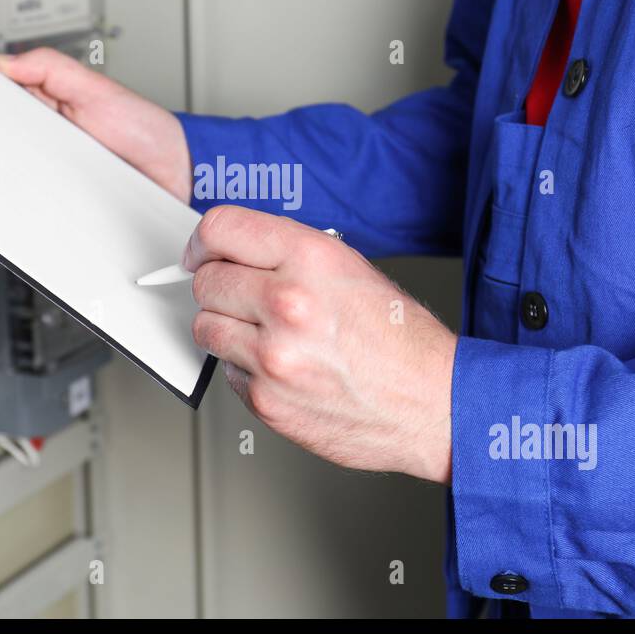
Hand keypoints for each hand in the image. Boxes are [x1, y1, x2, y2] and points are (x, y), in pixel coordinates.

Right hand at [0, 48, 192, 201]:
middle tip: (1, 139)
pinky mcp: (64, 196)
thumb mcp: (95, 90)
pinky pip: (39, 198)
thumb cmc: (143, 129)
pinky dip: (35, 198)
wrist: (174, 171)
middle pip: (4, 138)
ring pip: (18, 171)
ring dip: (16, 171)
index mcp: (50, 102)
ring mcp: (55, 166)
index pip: (4, 98)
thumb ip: (51, 68)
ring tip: (29, 164)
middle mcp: (49, 134)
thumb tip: (5, 61)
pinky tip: (40, 191)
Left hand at [185, 206, 453, 482]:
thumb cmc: (401, 340)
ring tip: (263, 334)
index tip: (201, 252)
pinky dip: (244, 368)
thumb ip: (288, 255)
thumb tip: (236, 252)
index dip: (204, 241)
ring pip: (204, 326)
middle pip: (206, 280)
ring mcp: (272, 356)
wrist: (433, 404)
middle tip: (241, 297)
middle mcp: (288, 302)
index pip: (221, 229)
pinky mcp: (265, 399)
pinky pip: (226, 371)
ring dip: (225, 328)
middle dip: (219, 287)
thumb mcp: (351, 270)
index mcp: (311, 259)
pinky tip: (281, 366)